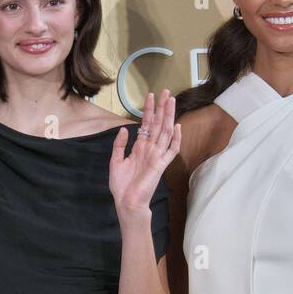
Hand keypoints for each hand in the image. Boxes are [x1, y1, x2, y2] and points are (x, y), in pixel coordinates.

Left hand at [110, 89, 179, 214]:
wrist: (127, 202)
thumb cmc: (122, 186)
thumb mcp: (116, 162)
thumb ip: (119, 145)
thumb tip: (125, 128)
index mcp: (140, 148)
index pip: (146, 125)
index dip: (148, 110)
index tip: (150, 96)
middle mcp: (150, 149)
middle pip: (158, 124)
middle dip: (161, 108)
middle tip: (165, 91)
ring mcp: (157, 156)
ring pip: (165, 132)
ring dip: (168, 116)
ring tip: (170, 101)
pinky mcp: (161, 165)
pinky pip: (171, 150)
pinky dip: (175, 139)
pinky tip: (177, 126)